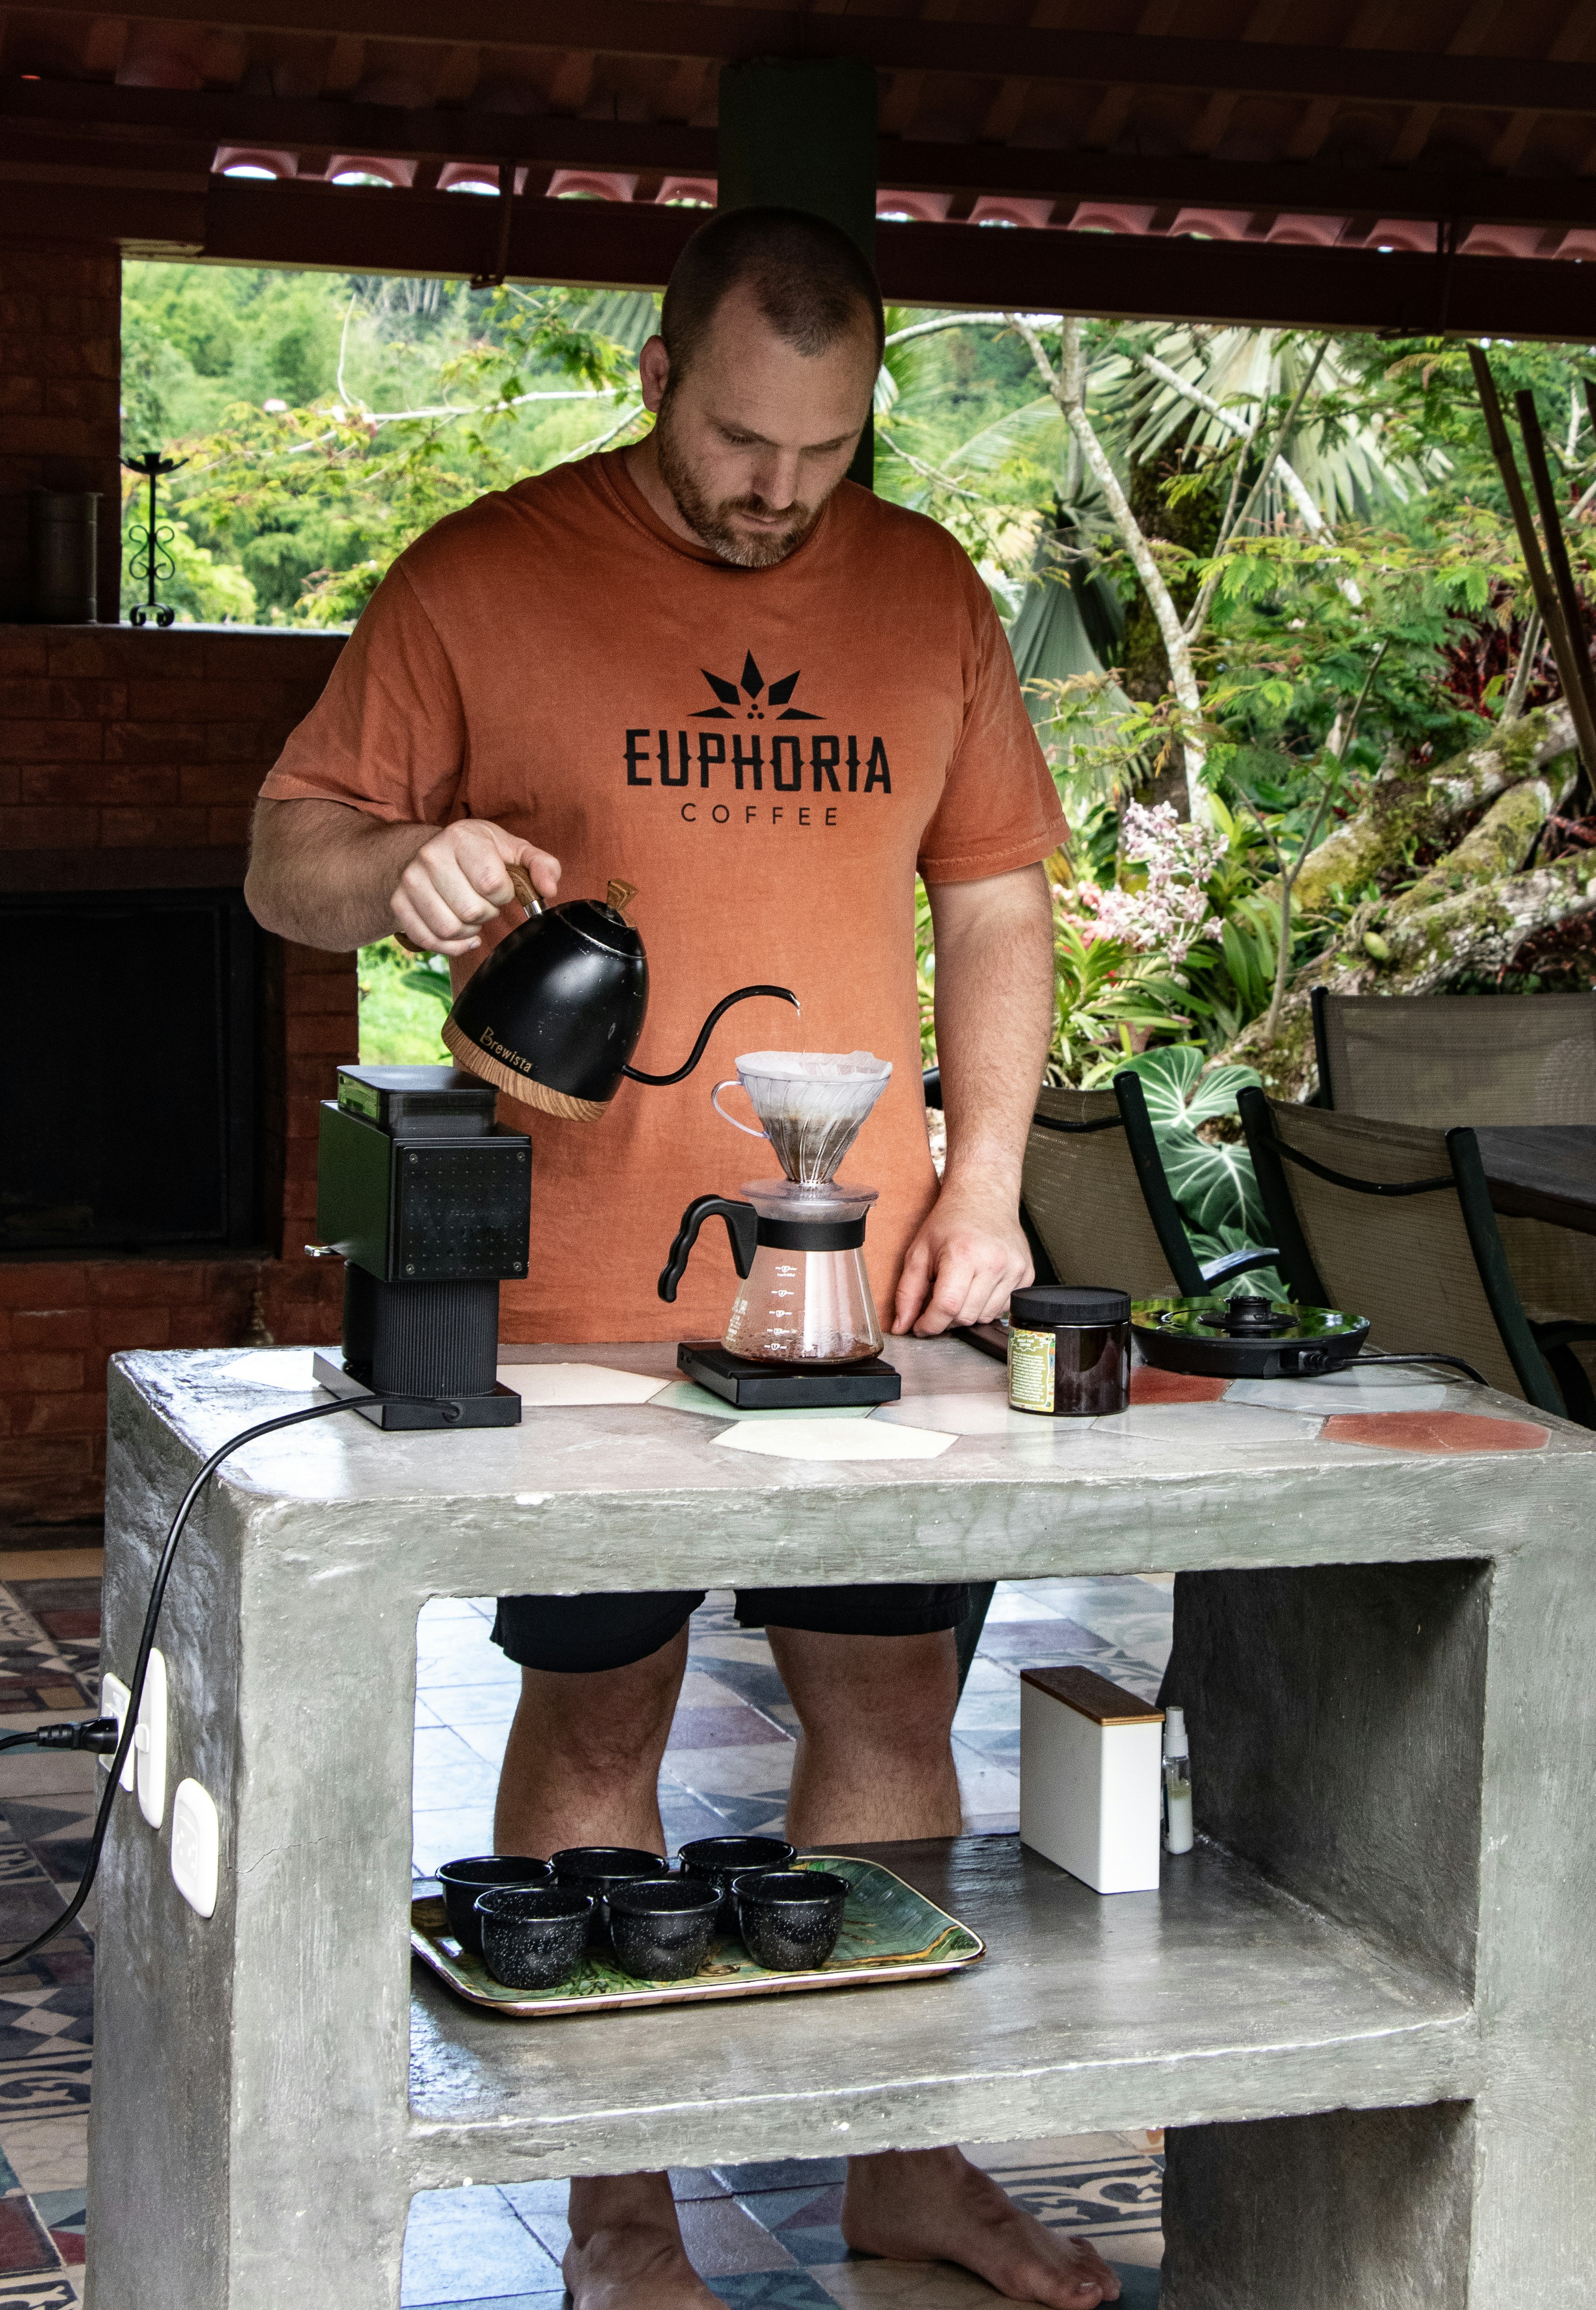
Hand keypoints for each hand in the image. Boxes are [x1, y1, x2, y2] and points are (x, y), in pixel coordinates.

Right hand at [392, 821, 560, 955]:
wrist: (433, 853)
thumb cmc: (480, 854)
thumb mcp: (514, 850)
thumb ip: (541, 865)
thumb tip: (550, 889)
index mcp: (462, 837)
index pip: (491, 884)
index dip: (504, 895)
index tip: (500, 888)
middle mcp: (431, 856)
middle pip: (471, 911)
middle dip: (486, 913)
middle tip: (484, 902)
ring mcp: (411, 880)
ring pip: (449, 929)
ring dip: (468, 930)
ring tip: (470, 914)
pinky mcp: (398, 903)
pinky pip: (429, 940)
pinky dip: (450, 945)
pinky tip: (460, 932)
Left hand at [890, 1175, 1031, 1336]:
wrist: (984, 1198)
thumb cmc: (951, 1222)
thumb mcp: (918, 1252)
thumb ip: (907, 1292)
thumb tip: (901, 1326)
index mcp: (964, 1254)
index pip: (947, 1307)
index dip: (929, 1324)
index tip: (920, 1326)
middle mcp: (994, 1262)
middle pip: (966, 1316)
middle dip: (946, 1319)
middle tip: (937, 1302)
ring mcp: (1014, 1269)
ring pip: (985, 1317)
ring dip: (966, 1313)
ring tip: (959, 1289)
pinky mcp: (1027, 1275)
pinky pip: (1003, 1309)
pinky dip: (986, 1305)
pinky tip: (978, 1285)